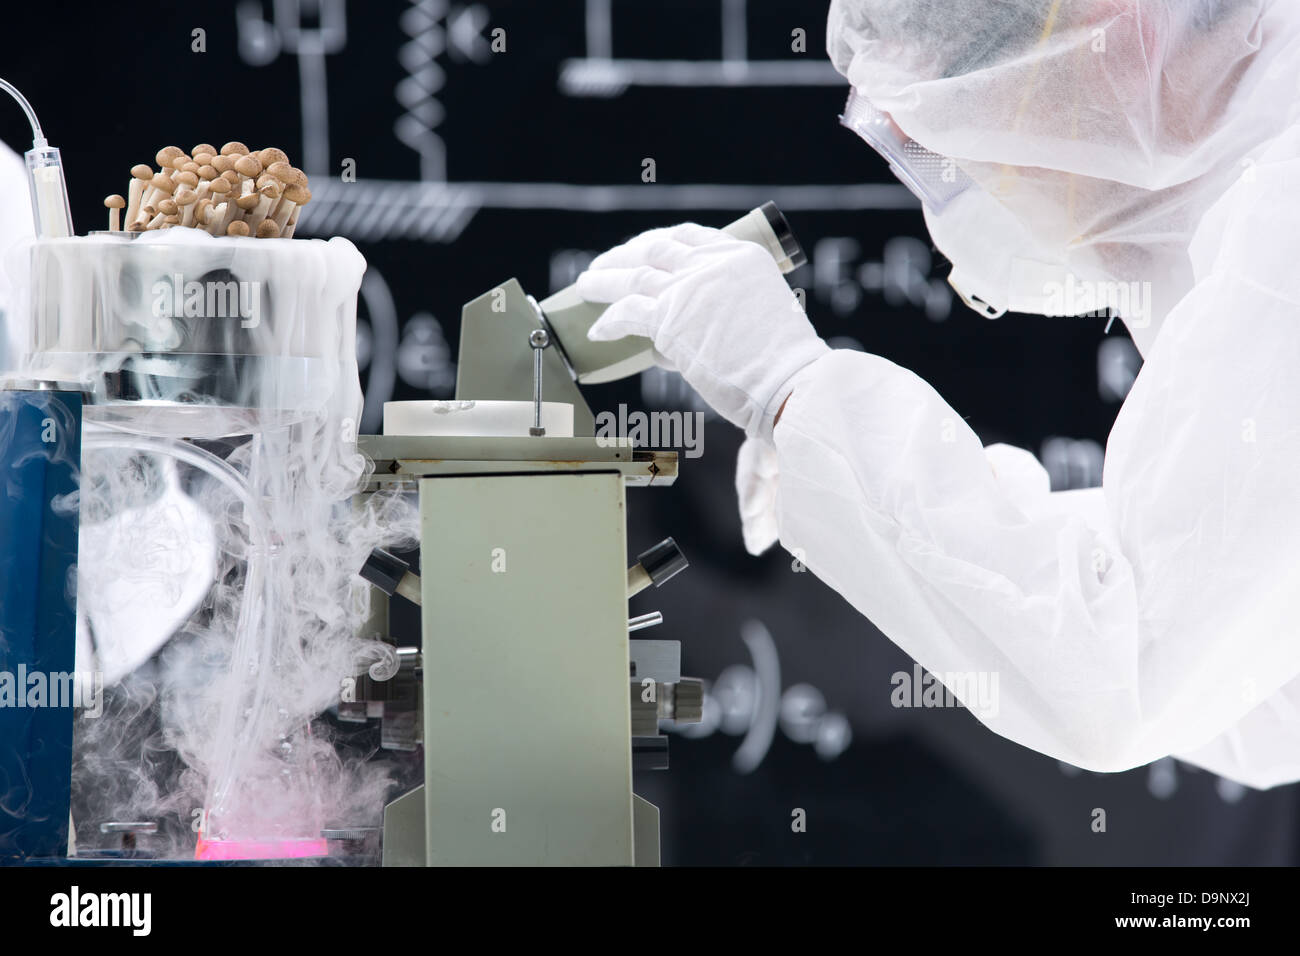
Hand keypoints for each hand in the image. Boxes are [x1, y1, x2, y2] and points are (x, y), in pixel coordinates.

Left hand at [578, 223, 828, 438]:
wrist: (789, 380)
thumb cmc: (783, 363)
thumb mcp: (758, 315)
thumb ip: (721, 313)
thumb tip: (681, 336)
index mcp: (741, 255)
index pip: (689, 236)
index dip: (657, 242)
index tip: (642, 248)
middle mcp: (713, 263)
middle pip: (655, 248)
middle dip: (625, 255)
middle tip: (606, 264)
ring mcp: (689, 287)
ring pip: (633, 275)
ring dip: (604, 281)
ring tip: (586, 286)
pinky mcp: (670, 318)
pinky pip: (627, 312)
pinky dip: (609, 320)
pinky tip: (597, 330)